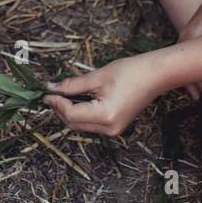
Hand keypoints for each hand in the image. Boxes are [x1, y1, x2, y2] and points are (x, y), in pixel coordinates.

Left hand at [42, 56, 159, 136]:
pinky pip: (91, 124)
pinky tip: (76, 100)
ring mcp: (113, 130)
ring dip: (69, 112)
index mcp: (105, 116)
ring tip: (61, 96)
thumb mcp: (97, 76)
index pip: (71, 114)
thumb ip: (73, 85)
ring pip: (81, 126)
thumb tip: (53, 88)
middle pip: (74, 124)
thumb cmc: (131, 72)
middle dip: (60, 109)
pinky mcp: (115, 126)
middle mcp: (109, 128)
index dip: (56, 103)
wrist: (155, 75)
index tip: (46, 93)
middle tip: (51, 94)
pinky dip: (80, 114)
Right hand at [177, 0, 201, 99]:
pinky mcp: (192, 33)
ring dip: (195, 76)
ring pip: (184, 62)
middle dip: (197, 85)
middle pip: (183, 68)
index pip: (190, 70)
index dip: (201, 86)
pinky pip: (187, 55)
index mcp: (192, 37)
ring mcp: (186, 34)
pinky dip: (193, 67)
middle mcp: (185, 37)